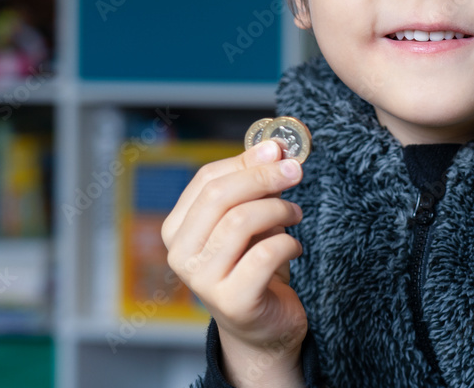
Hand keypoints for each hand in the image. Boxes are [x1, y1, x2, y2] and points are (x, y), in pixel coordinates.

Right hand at [162, 139, 307, 382]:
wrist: (262, 326)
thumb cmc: (254, 264)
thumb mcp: (249, 218)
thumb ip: (254, 184)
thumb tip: (273, 147)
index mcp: (177, 228)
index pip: (207, 180)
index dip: (245, 160)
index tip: (278, 150)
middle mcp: (181, 255)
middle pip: (220, 197)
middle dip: (263, 177)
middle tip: (295, 171)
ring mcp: (202, 280)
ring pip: (241, 222)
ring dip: (279, 209)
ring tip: (296, 213)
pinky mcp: (232, 301)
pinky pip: (264, 255)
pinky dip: (288, 242)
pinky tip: (294, 246)